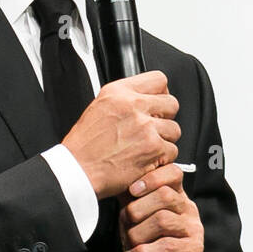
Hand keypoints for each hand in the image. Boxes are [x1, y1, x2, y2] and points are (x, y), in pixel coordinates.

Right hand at [62, 70, 179, 199]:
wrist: (78, 171)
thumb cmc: (84, 146)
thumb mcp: (99, 107)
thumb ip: (124, 99)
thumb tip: (145, 98)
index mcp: (119, 93)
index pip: (158, 80)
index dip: (161, 93)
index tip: (157, 103)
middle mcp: (133, 106)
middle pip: (172, 103)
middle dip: (165, 117)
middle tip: (153, 128)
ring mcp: (145, 127)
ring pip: (174, 129)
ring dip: (164, 140)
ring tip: (146, 147)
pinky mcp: (153, 148)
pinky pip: (172, 151)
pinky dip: (162, 159)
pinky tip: (146, 160)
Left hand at [117, 162, 202, 251]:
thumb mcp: (137, 225)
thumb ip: (132, 206)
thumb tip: (118, 187)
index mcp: (177, 198)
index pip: (173, 173)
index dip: (151, 178)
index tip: (132, 190)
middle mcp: (188, 211)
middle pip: (165, 195)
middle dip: (137, 209)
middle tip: (127, 224)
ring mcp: (193, 231)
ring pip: (162, 220)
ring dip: (138, 234)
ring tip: (130, 245)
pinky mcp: (191, 251)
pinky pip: (165, 246)